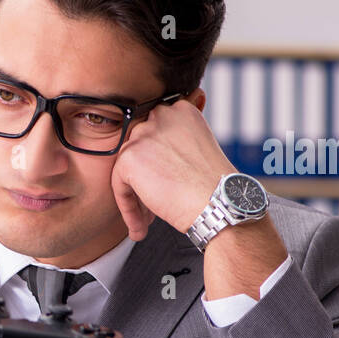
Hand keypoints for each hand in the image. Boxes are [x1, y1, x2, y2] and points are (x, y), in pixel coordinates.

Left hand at [110, 95, 235, 240]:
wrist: (219, 202)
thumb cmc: (215, 186)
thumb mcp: (198, 151)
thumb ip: (176, 145)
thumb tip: (154, 161)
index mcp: (181, 111)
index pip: (156, 136)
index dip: (157, 164)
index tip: (166, 185)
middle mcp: (161, 116)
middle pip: (140, 151)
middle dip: (145, 180)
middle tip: (154, 207)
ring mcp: (143, 135)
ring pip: (128, 170)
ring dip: (136, 197)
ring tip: (147, 221)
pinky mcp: (129, 157)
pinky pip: (119, 186)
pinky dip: (128, 208)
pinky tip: (141, 227)